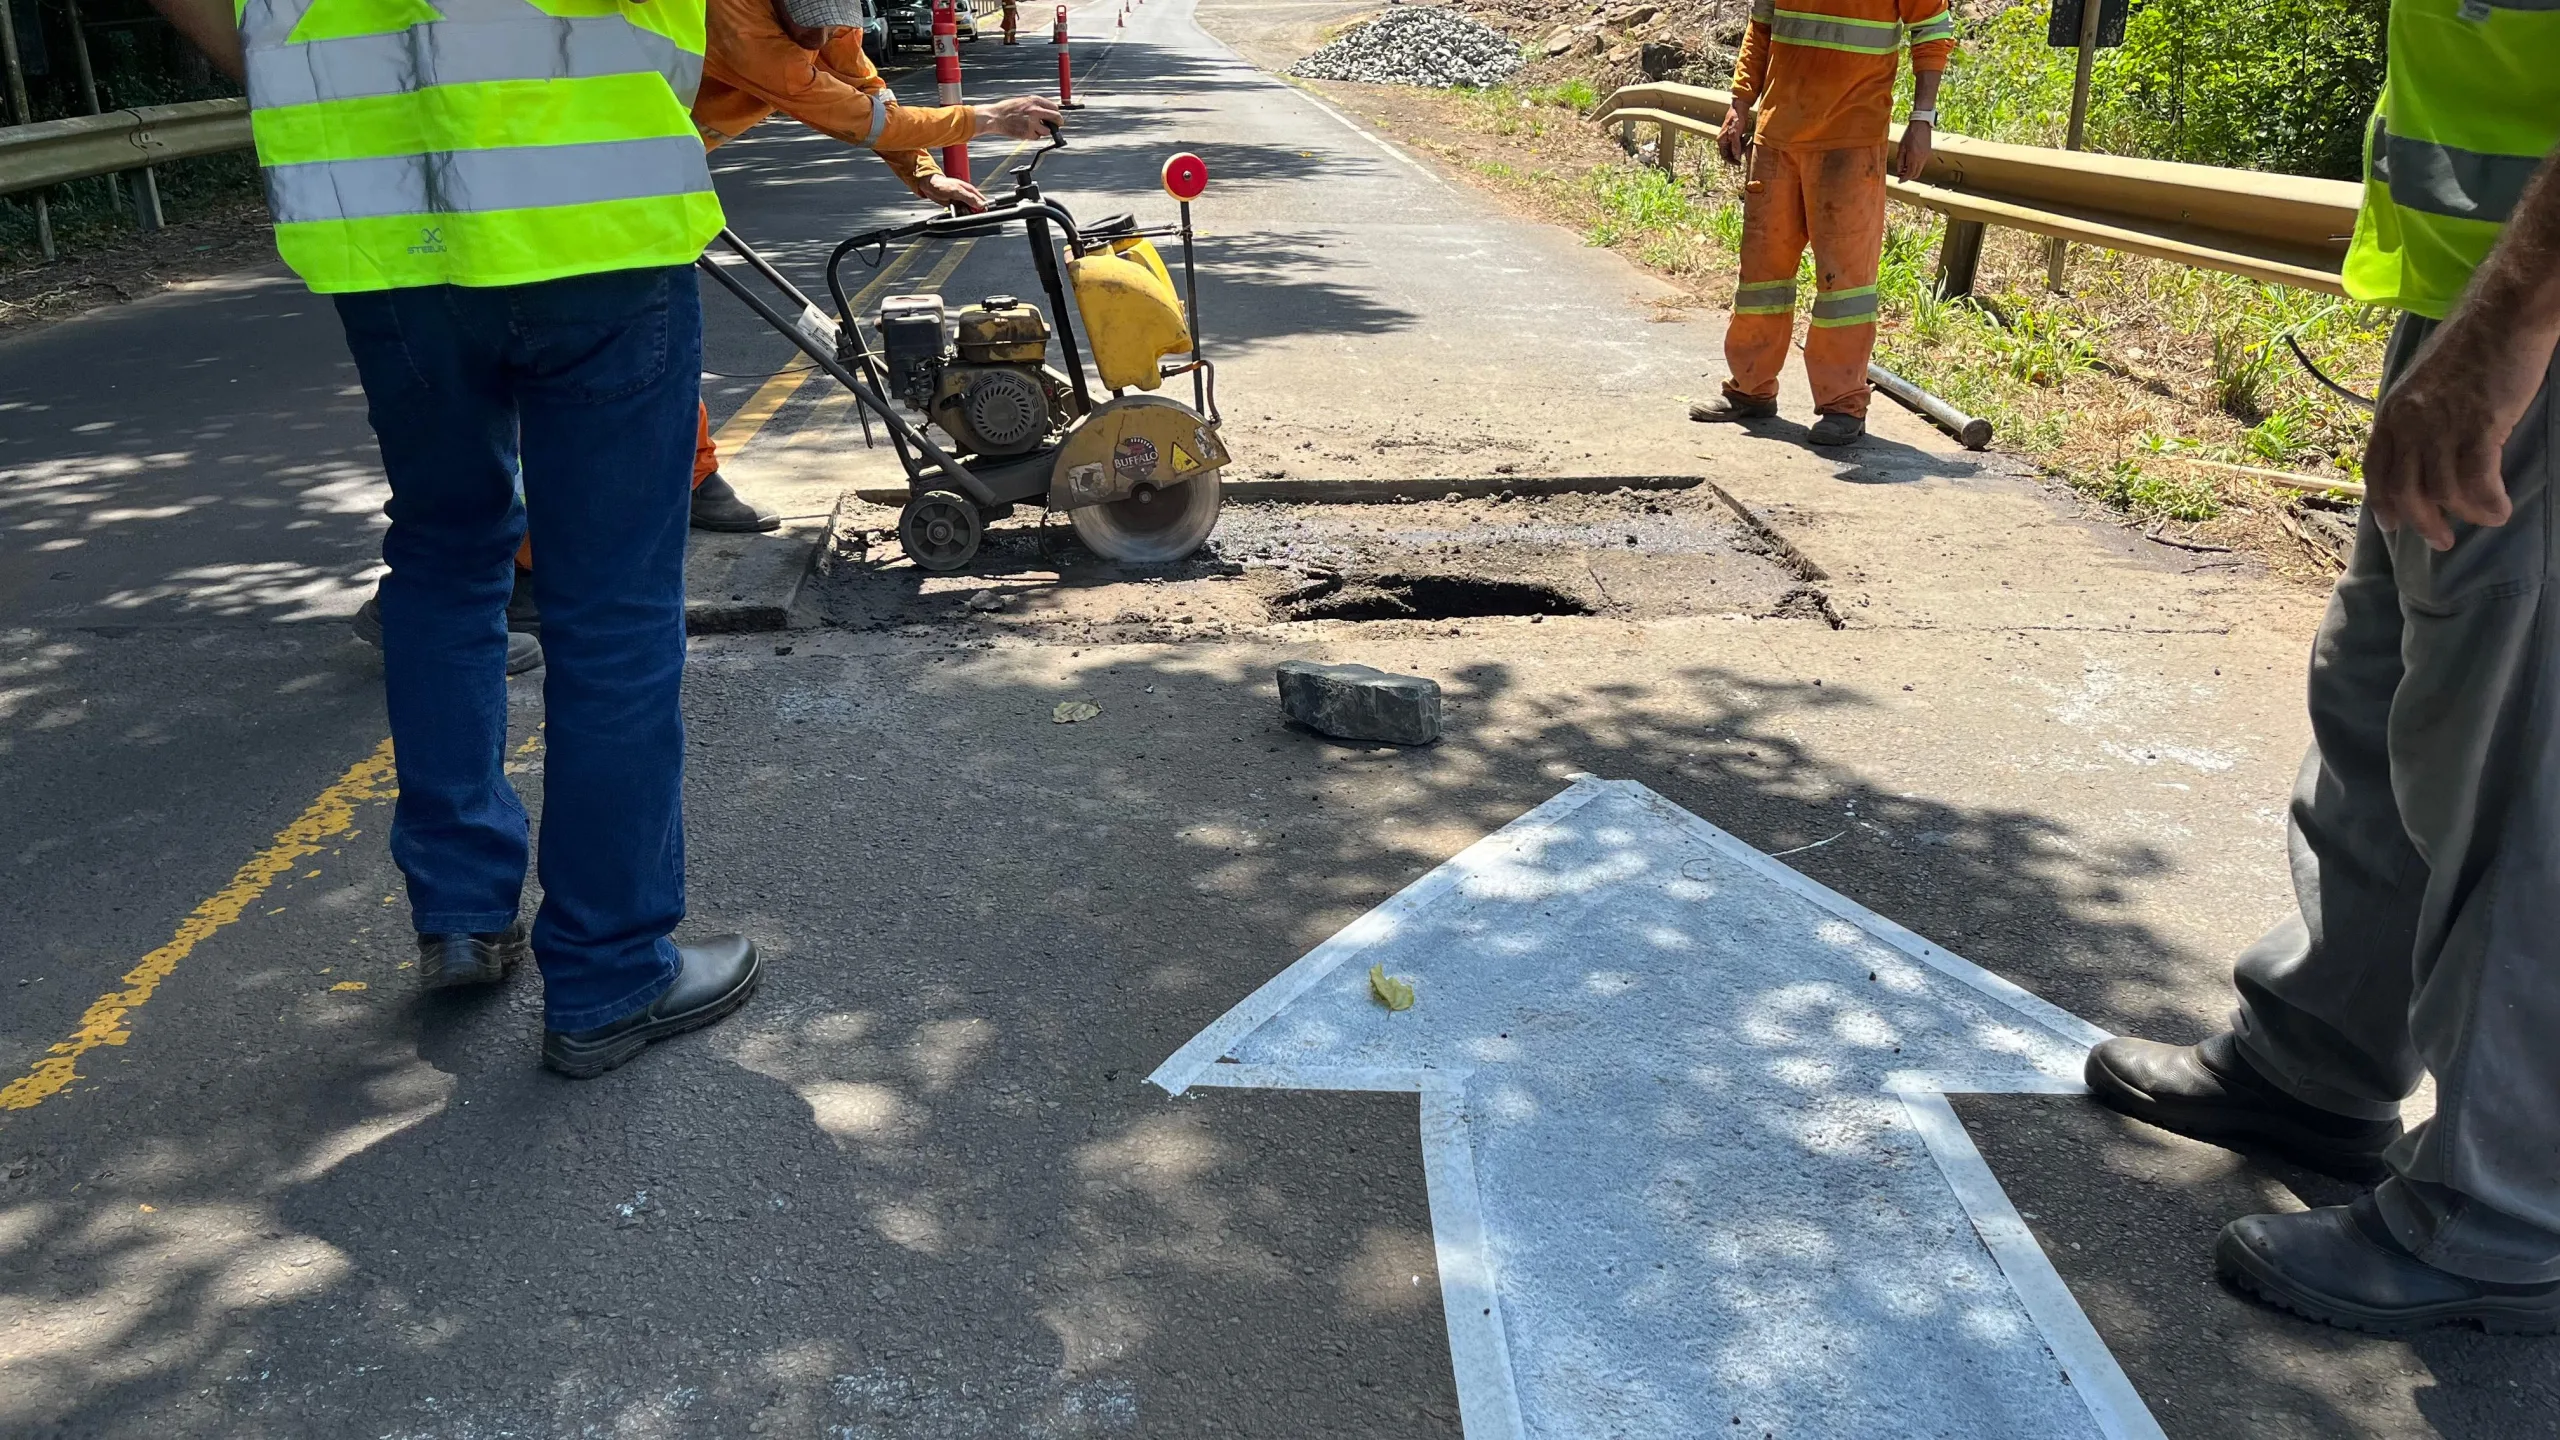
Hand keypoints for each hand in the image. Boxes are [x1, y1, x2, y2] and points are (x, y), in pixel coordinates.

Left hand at [920, 173, 987, 211]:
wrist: (929, 186)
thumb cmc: (942, 184)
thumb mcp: (957, 191)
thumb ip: (969, 198)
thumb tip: (981, 205)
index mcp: (970, 190)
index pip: (982, 201)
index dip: (981, 208)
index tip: (976, 212)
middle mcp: (967, 196)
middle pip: (976, 208)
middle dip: (973, 212)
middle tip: (965, 211)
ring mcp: (962, 201)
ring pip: (968, 212)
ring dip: (965, 214)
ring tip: (958, 210)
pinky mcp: (956, 206)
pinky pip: (961, 213)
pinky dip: (959, 214)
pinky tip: (955, 212)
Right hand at [978, 95, 1062, 140]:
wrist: (995, 117)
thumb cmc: (1008, 109)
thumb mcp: (1023, 101)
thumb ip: (1036, 105)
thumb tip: (1049, 111)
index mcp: (1035, 100)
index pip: (1054, 107)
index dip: (1056, 113)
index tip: (1056, 117)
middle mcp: (1035, 110)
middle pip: (1056, 118)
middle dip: (1058, 123)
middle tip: (1058, 125)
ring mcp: (1032, 123)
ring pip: (1047, 131)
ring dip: (1043, 131)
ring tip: (1034, 128)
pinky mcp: (1028, 133)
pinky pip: (1037, 137)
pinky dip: (1034, 136)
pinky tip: (1026, 131)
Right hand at [1717, 104, 1752, 164]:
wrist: (1739, 108)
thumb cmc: (1735, 119)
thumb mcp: (1735, 134)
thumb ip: (1735, 146)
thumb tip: (1736, 157)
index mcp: (1721, 141)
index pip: (1724, 156)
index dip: (1731, 161)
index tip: (1739, 163)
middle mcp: (1724, 140)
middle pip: (1731, 153)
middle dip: (1739, 151)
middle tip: (1746, 146)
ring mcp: (1730, 138)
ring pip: (1736, 148)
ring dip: (1743, 146)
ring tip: (1747, 138)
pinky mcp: (1735, 135)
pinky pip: (1740, 143)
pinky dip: (1744, 142)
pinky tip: (1747, 136)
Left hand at [1894, 121, 1932, 181]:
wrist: (1921, 125)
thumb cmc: (1909, 135)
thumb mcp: (1901, 148)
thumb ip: (1900, 161)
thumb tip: (1899, 171)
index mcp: (1914, 158)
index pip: (1909, 174)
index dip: (1904, 179)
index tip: (1899, 181)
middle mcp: (1921, 159)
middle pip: (1915, 174)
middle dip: (1908, 177)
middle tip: (1901, 176)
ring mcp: (1926, 156)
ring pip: (1919, 169)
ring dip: (1912, 171)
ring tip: (1904, 168)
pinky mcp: (1928, 153)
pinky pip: (1922, 164)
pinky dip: (1916, 166)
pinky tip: (1910, 162)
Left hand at [2363, 322, 2538, 549]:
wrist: (2503, 314)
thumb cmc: (2472, 345)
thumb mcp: (2425, 383)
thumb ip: (2418, 416)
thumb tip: (2424, 450)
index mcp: (2392, 412)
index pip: (2375, 468)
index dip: (2382, 501)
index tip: (2391, 524)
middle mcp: (2409, 424)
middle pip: (2404, 490)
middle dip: (2421, 522)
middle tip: (2441, 540)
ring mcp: (2441, 426)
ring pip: (2441, 491)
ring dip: (2464, 514)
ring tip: (2485, 520)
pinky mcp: (2477, 427)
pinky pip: (2476, 482)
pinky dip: (2487, 503)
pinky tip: (2500, 510)